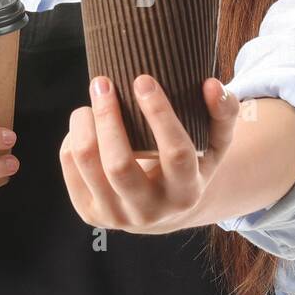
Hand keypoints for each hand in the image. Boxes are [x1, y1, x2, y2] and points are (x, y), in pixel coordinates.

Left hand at [58, 74, 239, 234]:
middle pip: (119, 164)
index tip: (143, 79)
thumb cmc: (189, 163)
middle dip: (108, 117)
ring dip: (84, 122)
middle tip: (103, 82)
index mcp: (186, 193)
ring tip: (94, 98)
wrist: (161, 210)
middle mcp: (151, 211)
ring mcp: (116, 215)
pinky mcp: (89, 213)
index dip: (159, 114)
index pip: (176, 154)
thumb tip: (212, 84)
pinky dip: (74, 136)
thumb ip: (223, 113)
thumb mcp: (214, 144)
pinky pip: (70, 165)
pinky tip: (87, 123)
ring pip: (87, 162)